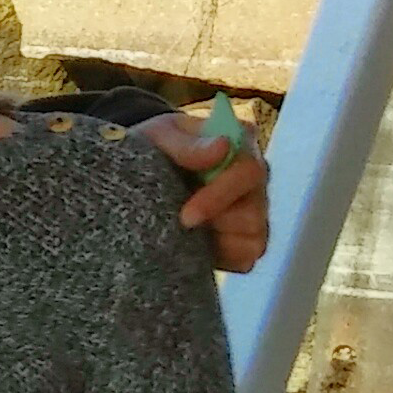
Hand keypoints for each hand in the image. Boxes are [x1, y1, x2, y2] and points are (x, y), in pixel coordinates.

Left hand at [136, 113, 269, 274]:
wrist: (138, 174)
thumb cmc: (154, 146)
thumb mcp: (160, 136)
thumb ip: (187, 144)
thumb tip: (222, 146)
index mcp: (240, 143)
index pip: (248, 170)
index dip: (221, 195)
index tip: (188, 213)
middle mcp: (253, 176)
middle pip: (254, 209)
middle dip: (214, 221)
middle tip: (181, 225)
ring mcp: (253, 207)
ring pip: (253, 235)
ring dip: (218, 237)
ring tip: (189, 230)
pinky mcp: (245, 237)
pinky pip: (247, 255)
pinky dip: (223, 256)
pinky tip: (199, 246)